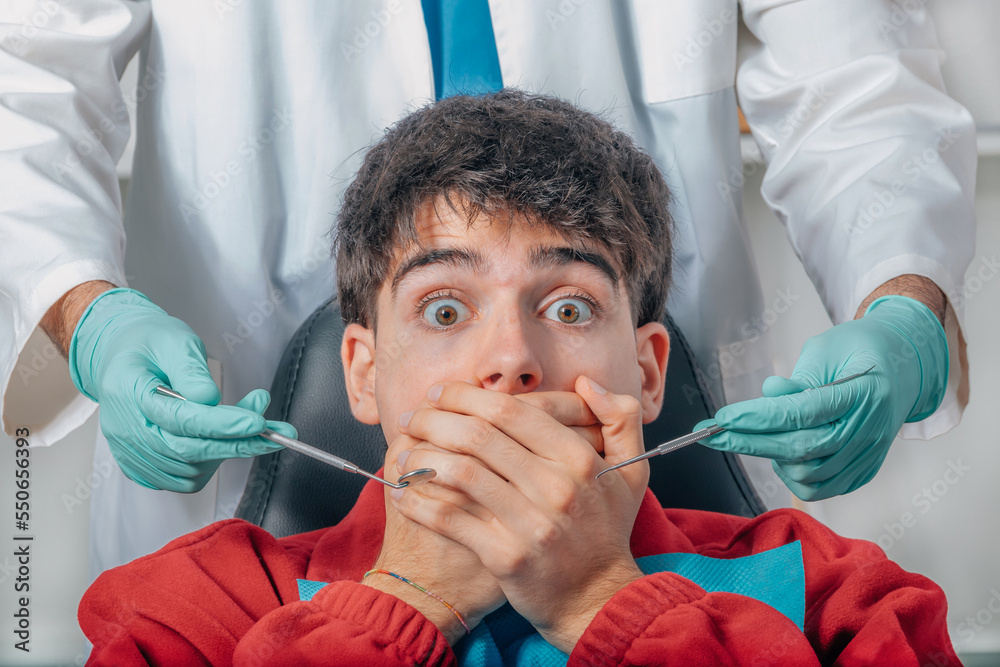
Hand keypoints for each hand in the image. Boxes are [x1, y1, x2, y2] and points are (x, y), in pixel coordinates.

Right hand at [69, 288, 295, 491]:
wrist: (122, 355)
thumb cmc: (150, 344)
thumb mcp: (174, 341)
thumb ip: (190, 370)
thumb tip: (209, 398)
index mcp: (129, 392)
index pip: (181, 419)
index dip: (222, 424)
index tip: (256, 422)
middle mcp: (125, 429)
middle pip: (187, 450)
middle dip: (238, 443)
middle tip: (277, 433)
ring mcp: (131, 451)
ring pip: (189, 469)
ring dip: (228, 451)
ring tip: (250, 423)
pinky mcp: (141, 465)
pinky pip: (182, 479)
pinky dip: (210, 464)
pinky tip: (223, 440)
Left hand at [392, 377, 646, 652]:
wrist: (599, 600)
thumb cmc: (606, 530)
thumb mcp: (630, 470)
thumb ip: (620, 417)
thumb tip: (587, 383)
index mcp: (578, 459)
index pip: (511, 411)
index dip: (466, 395)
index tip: (441, 392)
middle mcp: (556, 487)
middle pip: (478, 436)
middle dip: (434, 419)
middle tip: (412, 418)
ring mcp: (531, 524)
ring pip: (459, 473)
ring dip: (421, 458)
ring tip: (403, 455)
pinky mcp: (506, 556)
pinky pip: (450, 518)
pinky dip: (420, 502)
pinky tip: (404, 494)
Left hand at [696, 295, 947, 499]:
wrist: (905, 366)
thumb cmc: (860, 349)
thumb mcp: (827, 349)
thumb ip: (799, 378)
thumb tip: (769, 396)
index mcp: (865, 392)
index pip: (802, 412)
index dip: (758, 417)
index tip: (722, 418)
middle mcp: (871, 428)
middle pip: (801, 447)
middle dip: (749, 443)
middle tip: (712, 435)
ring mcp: (870, 453)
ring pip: (809, 474)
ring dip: (772, 458)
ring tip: (758, 436)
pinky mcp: (864, 470)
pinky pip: (821, 488)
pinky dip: (793, 476)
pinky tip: (781, 455)